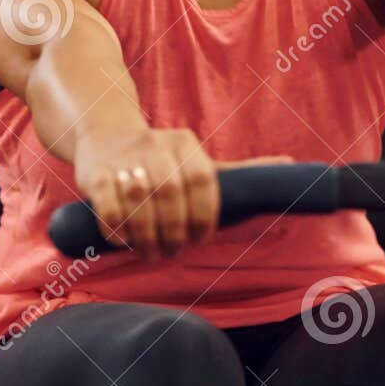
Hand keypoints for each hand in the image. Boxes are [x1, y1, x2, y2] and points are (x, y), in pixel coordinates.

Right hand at [75, 126, 290, 258]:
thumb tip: (289, 164)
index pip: (203, 180)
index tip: (200, 239)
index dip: (205, 215)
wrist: (104, 132)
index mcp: (185, 143)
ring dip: (146, 235)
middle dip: (174, 231)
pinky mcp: (95, 172)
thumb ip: (239, 170)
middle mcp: (156, 144)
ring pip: (139, 201)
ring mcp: (124, 157)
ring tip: (150, 253)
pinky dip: (116, 229)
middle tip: (172, 253)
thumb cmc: (162, 157)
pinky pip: (107, 205)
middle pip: (171, 194)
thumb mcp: (199, 159)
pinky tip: (123, 241)